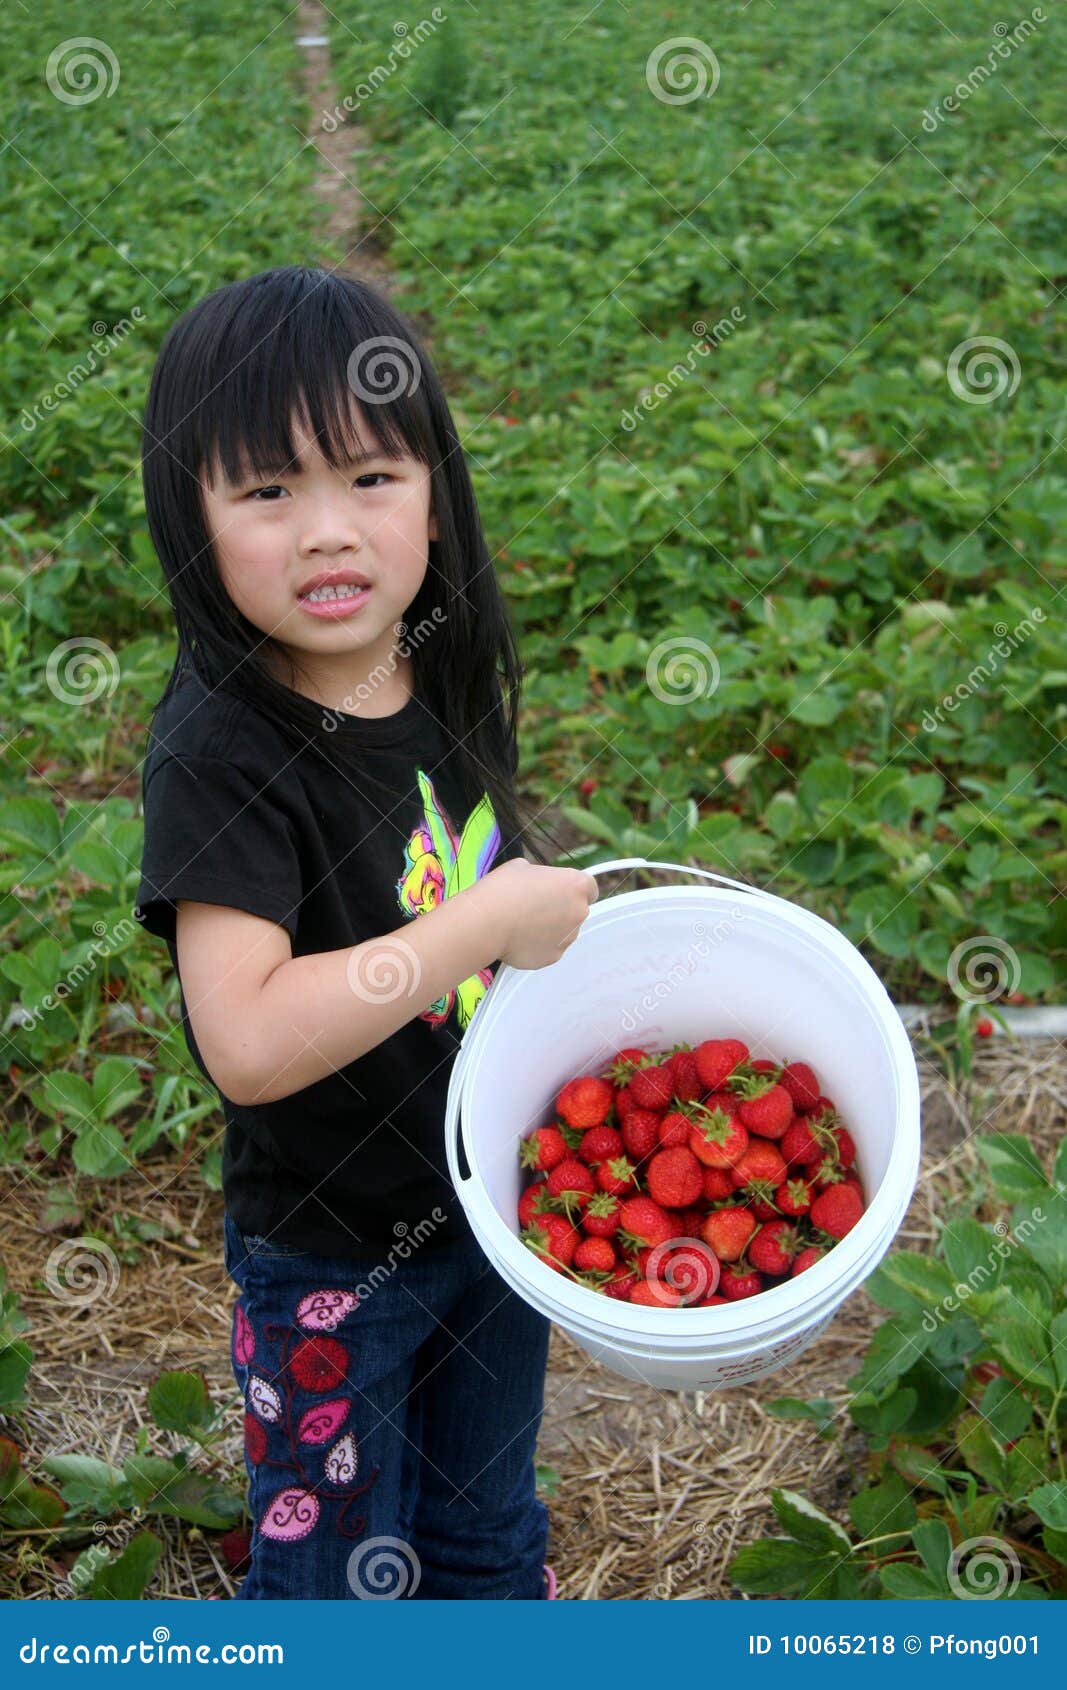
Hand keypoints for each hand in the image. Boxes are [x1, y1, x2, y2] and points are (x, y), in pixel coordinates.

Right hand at [483, 858, 598, 969]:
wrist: (486, 922)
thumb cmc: (503, 889)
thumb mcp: (523, 867)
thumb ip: (541, 877)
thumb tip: (539, 885)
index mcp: (576, 885)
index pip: (589, 888)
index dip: (573, 889)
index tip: (559, 891)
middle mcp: (579, 912)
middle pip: (576, 910)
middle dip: (560, 909)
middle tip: (533, 906)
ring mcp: (568, 937)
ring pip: (564, 932)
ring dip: (550, 928)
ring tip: (522, 923)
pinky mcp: (553, 957)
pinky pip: (550, 948)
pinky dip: (538, 945)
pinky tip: (519, 938)